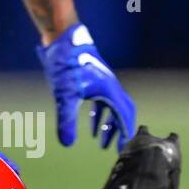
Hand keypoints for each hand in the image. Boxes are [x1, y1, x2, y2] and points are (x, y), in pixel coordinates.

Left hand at [37, 24, 136, 148]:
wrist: (63, 38)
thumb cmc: (66, 64)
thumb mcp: (65, 95)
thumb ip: (67, 120)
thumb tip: (67, 144)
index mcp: (110, 91)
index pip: (124, 117)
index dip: (125, 135)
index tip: (125, 150)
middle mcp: (112, 87)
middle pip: (124, 113)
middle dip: (121, 132)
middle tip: (118, 149)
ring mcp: (105, 83)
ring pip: (114, 108)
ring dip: (110, 126)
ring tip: (101, 143)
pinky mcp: (96, 80)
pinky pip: (104, 102)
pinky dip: (100, 115)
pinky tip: (91, 126)